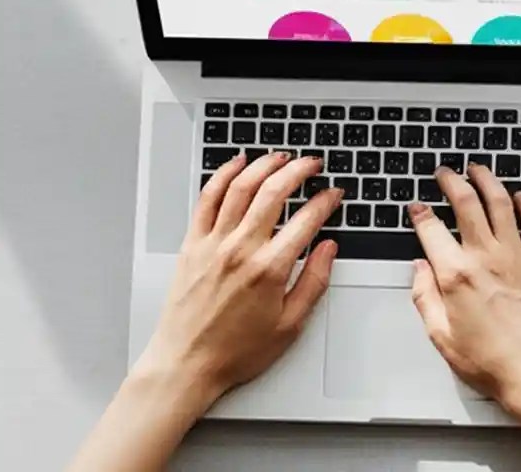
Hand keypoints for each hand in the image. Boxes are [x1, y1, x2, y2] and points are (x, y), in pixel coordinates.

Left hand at [69, 152, 341, 471]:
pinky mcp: (192, 245)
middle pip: (274, 191)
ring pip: (240, 187)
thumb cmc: (235, 351)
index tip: (334, 194)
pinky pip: (207, 199)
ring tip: (281, 157)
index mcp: (269, 269)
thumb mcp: (290, 325)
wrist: (186, 363)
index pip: (307, 220)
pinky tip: (236, 164)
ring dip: (264, 165)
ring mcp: (213, 244)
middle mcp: (241, 250)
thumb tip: (329, 249)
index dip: (326, 200)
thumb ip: (314, 281)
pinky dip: (223, 175)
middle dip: (298, 170)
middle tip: (313, 164)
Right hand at [407, 165, 520, 470]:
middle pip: (467, 203)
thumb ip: (424, 297)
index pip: (431, 229)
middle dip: (452, 181)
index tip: (416, 208)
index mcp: (456, 275)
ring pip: (501, 202)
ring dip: (488, 181)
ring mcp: (516, 255)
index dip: (420, 214)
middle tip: (445, 173)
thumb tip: (419, 270)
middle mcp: (485, 257)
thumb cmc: (489, 359)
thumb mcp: (440, 335)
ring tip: (479, 170)